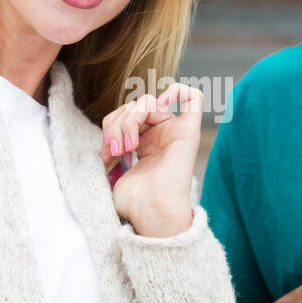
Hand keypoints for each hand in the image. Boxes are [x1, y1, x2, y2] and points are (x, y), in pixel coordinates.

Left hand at [100, 82, 201, 235]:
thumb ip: (113, 143)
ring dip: (127, 120)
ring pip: (147, 101)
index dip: (111, 124)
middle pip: (133, 105)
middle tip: (114, 151)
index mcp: (145, 141)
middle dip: (116, 124)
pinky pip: (194, 98)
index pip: (125, 113)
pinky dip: (177, 91)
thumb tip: (107, 136)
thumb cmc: (134, 200)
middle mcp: (160, 134)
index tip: (108, 149)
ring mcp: (174, 131)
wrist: (150, 211)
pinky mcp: (188, 131)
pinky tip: (161, 105)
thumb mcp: (114, 165)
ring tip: (125, 148)